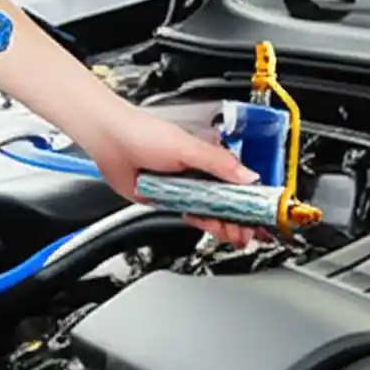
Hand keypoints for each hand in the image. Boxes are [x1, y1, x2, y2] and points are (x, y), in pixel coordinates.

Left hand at [75, 102, 261, 246]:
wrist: (109, 142)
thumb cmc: (144, 134)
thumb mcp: (187, 147)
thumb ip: (219, 163)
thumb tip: (249, 177)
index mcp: (212, 159)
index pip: (240, 183)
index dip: (252, 200)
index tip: (260, 215)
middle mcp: (202, 174)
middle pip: (229, 202)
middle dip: (240, 219)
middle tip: (246, 233)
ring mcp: (187, 189)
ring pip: (213, 212)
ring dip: (224, 225)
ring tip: (233, 235)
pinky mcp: (171, 201)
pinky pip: (192, 216)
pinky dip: (203, 224)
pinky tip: (210, 226)